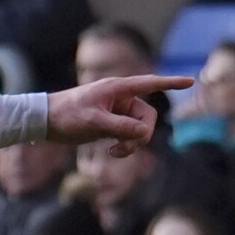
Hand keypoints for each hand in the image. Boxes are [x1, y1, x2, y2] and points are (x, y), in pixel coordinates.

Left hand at [47, 75, 192, 156]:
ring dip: (132, 143)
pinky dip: (125, 144)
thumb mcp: (93, 121)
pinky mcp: (110, 123)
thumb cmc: (65, 115)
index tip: (190, 81)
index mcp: (116, 88)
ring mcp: (116, 111)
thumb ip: (120, 126)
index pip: (149, 84)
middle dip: (141, 134)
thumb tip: (143, 132)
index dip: (171, 83)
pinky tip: (112, 151)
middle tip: (124, 148)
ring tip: (114, 152)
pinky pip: (129, 134)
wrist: (43, 122)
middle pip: (147, 116)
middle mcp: (119, 98)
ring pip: (139, 128)